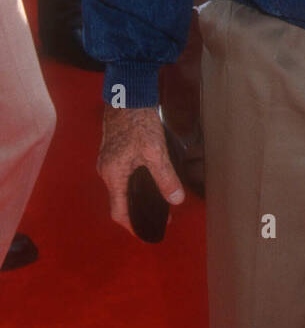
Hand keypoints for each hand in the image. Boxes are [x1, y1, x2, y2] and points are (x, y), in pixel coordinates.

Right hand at [97, 106, 184, 235]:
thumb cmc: (138, 121)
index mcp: (113, 175)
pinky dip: (136, 182)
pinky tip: (151, 178)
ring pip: (122, 187)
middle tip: (162, 215)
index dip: (132, 226)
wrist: (128, 94)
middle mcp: (106, 171)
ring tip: (160, 198)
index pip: (119, 212)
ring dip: (138, 196)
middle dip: (139, 211)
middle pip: (120, 201)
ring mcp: (108, 160)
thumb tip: (175, 200)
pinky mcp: (113, 151)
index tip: (146, 233)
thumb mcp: (155, 151)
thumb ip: (165, 177)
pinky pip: (123, 175)